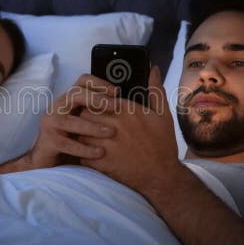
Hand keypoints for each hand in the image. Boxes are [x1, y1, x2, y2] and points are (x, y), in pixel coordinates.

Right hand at [25, 74, 118, 168]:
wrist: (49, 161)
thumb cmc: (74, 140)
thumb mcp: (86, 122)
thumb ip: (99, 112)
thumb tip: (124, 103)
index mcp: (69, 99)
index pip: (82, 81)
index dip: (100, 83)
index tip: (117, 92)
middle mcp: (58, 107)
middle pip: (76, 94)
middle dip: (97, 99)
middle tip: (116, 107)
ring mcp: (51, 123)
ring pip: (72, 121)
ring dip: (93, 126)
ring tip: (111, 132)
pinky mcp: (48, 141)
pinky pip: (68, 144)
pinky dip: (85, 149)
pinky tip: (100, 152)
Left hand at [79, 66, 182, 193]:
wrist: (161, 176)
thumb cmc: (162, 143)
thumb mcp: (163, 114)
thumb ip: (155, 90)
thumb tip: (153, 68)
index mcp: (126, 110)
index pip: (97, 99)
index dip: (95, 102)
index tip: (97, 108)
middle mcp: (113, 125)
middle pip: (85, 113)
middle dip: (85, 116)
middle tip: (87, 122)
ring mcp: (105, 143)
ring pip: (80, 132)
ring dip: (80, 133)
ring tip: (85, 136)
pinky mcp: (101, 162)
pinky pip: (81, 153)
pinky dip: (81, 153)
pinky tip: (87, 153)